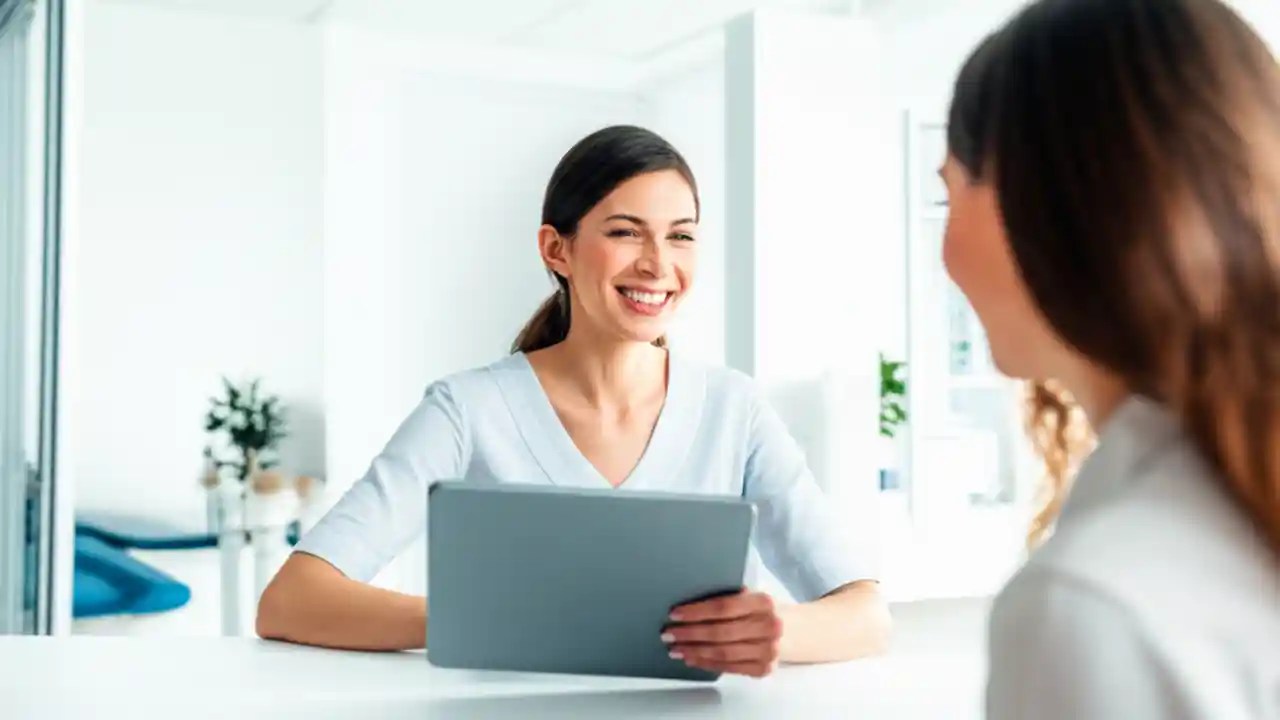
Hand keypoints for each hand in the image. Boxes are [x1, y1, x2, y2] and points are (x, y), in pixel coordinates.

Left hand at [662, 589, 782, 677]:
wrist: (794, 631)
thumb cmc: (761, 611)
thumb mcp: (750, 596)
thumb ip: (727, 598)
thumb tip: (686, 603)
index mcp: (763, 602)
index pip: (723, 607)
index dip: (696, 612)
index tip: (675, 614)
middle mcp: (768, 626)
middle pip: (720, 632)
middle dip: (690, 634)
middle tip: (668, 633)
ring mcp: (768, 650)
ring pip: (723, 653)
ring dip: (694, 652)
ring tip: (675, 649)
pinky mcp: (763, 669)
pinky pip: (729, 668)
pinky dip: (706, 664)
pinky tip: (692, 658)